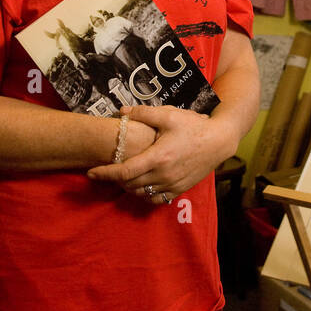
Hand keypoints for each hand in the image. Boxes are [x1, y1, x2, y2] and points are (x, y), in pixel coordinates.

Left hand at [88, 105, 235, 205]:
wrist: (219, 141)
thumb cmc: (193, 126)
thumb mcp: (168, 114)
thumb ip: (143, 113)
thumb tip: (121, 111)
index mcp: (158, 157)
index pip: (124, 172)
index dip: (105, 174)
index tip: (91, 172)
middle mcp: (164, 175)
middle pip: (129, 185)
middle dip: (114, 179)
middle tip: (107, 169)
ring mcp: (172, 184)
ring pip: (141, 193)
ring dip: (128, 187)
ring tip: (123, 175)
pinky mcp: (180, 189)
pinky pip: (156, 198)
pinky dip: (144, 194)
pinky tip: (141, 184)